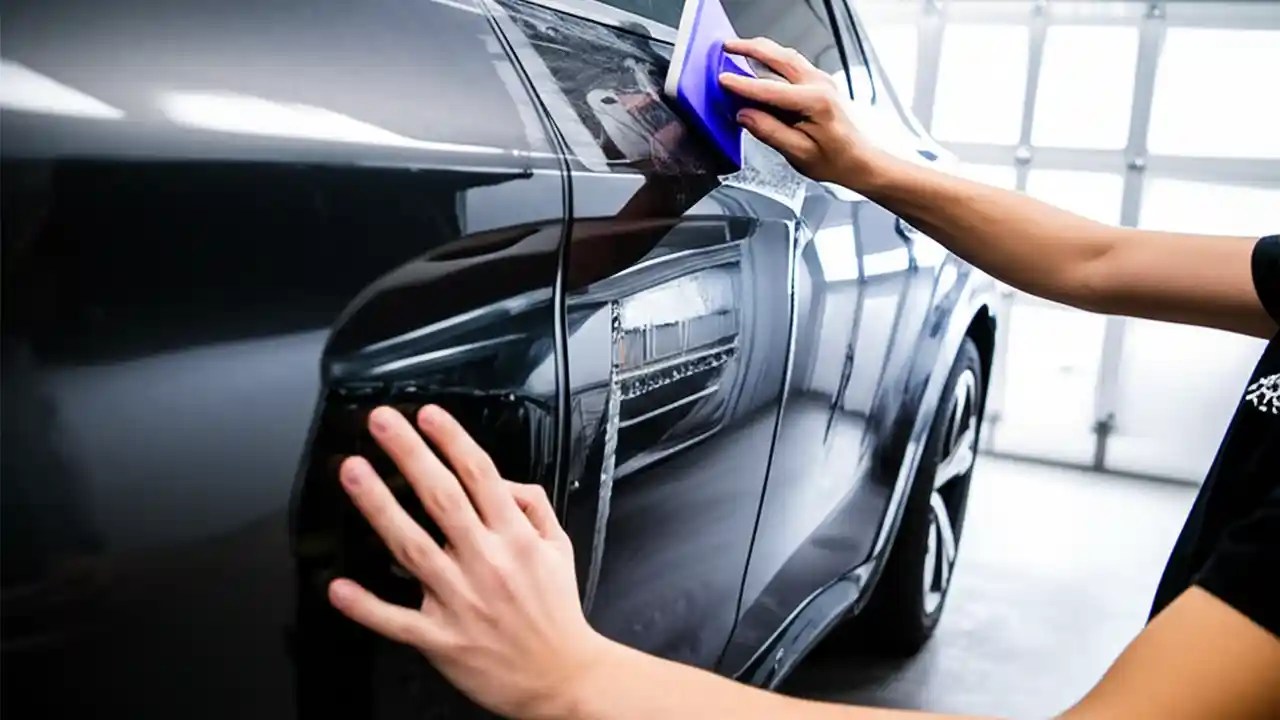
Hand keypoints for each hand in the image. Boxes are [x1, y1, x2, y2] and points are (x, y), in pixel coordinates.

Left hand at [327, 405, 613, 719]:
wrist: (562, 677)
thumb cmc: (555, 613)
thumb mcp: (559, 547)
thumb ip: (533, 506)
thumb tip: (502, 481)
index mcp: (514, 537)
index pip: (480, 475)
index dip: (452, 440)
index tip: (428, 415)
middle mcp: (486, 562)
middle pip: (441, 497)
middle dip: (409, 454)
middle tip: (381, 423)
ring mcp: (461, 600)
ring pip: (412, 545)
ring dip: (379, 507)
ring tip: (353, 473)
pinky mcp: (441, 638)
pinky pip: (397, 620)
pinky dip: (366, 605)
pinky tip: (339, 587)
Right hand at [719, 37, 880, 186]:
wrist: (858, 159)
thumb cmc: (835, 160)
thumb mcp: (798, 154)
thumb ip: (770, 132)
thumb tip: (744, 116)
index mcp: (815, 102)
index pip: (770, 90)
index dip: (743, 85)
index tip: (724, 80)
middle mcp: (820, 85)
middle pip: (780, 57)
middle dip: (750, 49)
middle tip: (728, 47)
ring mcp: (821, 81)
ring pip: (787, 56)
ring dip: (762, 49)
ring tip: (739, 48)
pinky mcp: (818, 83)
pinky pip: (793, 63)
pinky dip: (773, 58)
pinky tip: (759, 61)